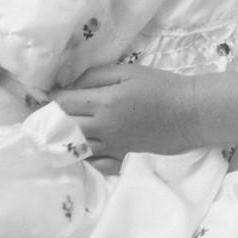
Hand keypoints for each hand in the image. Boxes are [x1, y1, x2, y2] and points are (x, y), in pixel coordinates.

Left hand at [56, 63, 205, 157]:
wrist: (189, 113)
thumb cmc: (161, 87)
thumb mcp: (128, 71)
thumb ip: (96, 76)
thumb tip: (71, 85)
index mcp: (105, 102)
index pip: (64, 103)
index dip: (51, 99)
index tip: (48, 96)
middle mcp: (104, 127)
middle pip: (64, 127)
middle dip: (52, 120)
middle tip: (48, 115)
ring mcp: (112, 147)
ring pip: (75, 149)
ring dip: (64, 141)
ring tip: (59, 134)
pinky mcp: (122, 158)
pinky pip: (94, 165)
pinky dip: (83, 159)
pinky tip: (81, 151)